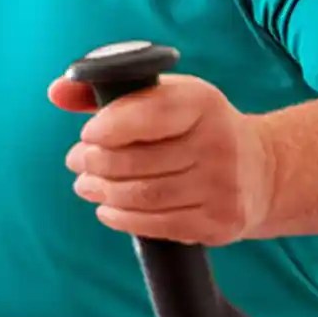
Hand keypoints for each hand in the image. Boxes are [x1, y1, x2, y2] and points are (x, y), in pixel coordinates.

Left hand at [49, 74, 275, 245]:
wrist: (261, 169)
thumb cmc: (196, 126)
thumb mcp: (164, 96)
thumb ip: (108, 92)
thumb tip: (56, 92)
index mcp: (201, 102)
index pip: (148, 114)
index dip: (108, 127)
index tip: (86, 134)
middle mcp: (217, 143)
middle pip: (137, 161)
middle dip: (94, 163)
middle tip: (76, 161)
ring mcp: (222, 187)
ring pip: (143, 195)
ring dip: (102, 192)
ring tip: (85, 185)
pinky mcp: (220, 222)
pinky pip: (158, 224)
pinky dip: (122, 218)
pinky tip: (107, 209)